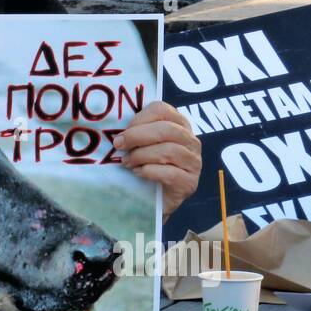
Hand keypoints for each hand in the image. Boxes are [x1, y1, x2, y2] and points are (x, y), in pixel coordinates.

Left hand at [113, 101, 201, 217]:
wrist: (154, 200)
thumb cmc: (146, 166)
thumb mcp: (141, 145)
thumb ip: (135, 133)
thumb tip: (117, 131)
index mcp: (179, 125)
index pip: (162, 110)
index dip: (140, 118)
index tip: (123, 130)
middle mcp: (191, 141)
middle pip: (166, 129)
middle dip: (137, 136)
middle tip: (119, 145)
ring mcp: (194, 162)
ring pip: (169, 151)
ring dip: (141, 155)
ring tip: (127, 162)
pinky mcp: (190, 182)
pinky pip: (170, 173)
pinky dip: (150, 171)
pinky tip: (138, 173)